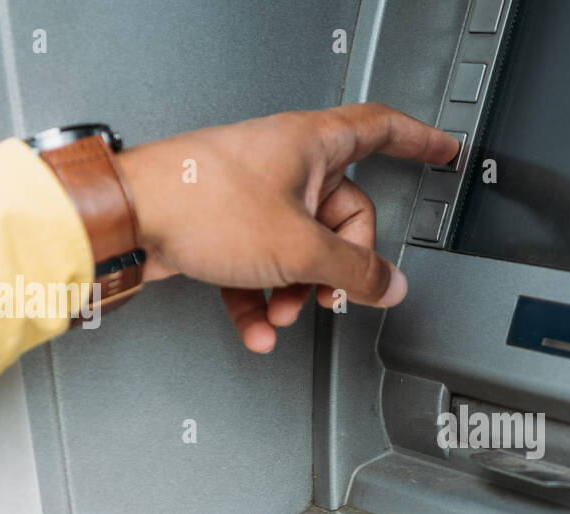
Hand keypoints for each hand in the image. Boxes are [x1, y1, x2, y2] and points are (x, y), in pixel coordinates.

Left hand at [117, 104, 458, 352]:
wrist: (127, 219)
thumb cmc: (199, 204)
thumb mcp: (299, 248)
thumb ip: (354, 273)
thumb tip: (390, 285)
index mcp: (311, 145)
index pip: (382, 130)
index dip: (418, 140)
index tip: (442, 150)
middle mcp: (285, 164)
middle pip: (343, 217)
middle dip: (336, 267)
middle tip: (331, 294)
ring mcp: (254, 195)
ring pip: (301, 248)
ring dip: (296, 291)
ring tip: (283, 312)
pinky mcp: (226, 225)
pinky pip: (262, 265)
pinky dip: (261, 299)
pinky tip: (256, 327)